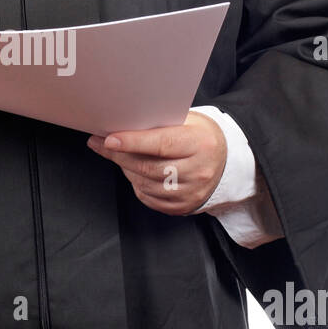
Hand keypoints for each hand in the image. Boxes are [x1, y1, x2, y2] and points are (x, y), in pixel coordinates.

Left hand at [86, 110, 226, 214]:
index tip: (109, 139)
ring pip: (146, 184)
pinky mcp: (183, 206)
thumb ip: (160, 124)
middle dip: (120, 155)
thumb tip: (123, 125)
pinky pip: (149, 197)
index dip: (133, 142)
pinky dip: (136, 183)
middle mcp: (198, 171)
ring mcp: (191, 192)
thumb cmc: (200, 136)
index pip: (162, 144)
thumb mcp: (187, 121)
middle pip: (149, 167)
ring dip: (126, 169)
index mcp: (200, 144)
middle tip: (101, 144)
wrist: (226, 161)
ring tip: (119, 155)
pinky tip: (134, 171)